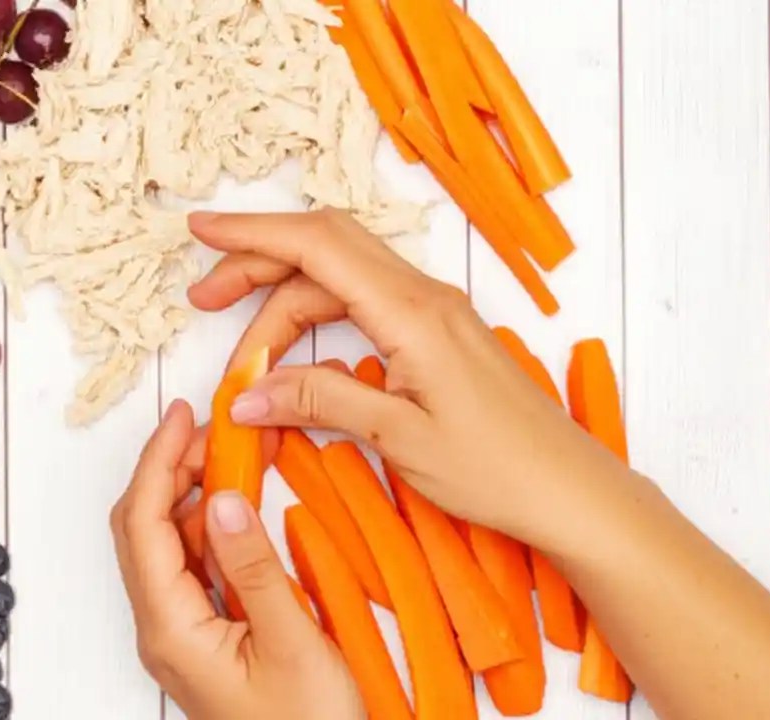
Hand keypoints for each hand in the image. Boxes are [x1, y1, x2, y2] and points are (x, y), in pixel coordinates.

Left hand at [110, 400, 363, 719]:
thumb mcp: (293, 644)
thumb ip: (256, 570)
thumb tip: (225, 499)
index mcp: (172, 630)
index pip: (143, 525)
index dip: (157, 462)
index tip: (185, 417)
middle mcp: (163, 629)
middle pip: (143, 528)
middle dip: (170, 469)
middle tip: (215, 430)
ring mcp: (179, 634)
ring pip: (166, 545)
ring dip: (191, 495)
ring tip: (234, 457)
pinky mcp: (201, 637)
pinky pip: (192, 568)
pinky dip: (209, 527)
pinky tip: (240, 508)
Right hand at [186, 209, 629, 550]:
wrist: (569, 490)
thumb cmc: (496, 469)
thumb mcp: (398, 438)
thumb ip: (320, 401)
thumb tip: (248, 395)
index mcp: (411, 312)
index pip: (318, 246)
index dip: (253, 233)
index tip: (200, 231)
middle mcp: (422, 297)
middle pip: (323, 251)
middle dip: (257, 265)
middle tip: (205, 302)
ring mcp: (431, 313)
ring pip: (339, 281)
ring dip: (284, 306)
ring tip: (247, 363)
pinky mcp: (435, 335)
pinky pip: (362, 306)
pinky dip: (318, 324)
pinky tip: (297, 366)